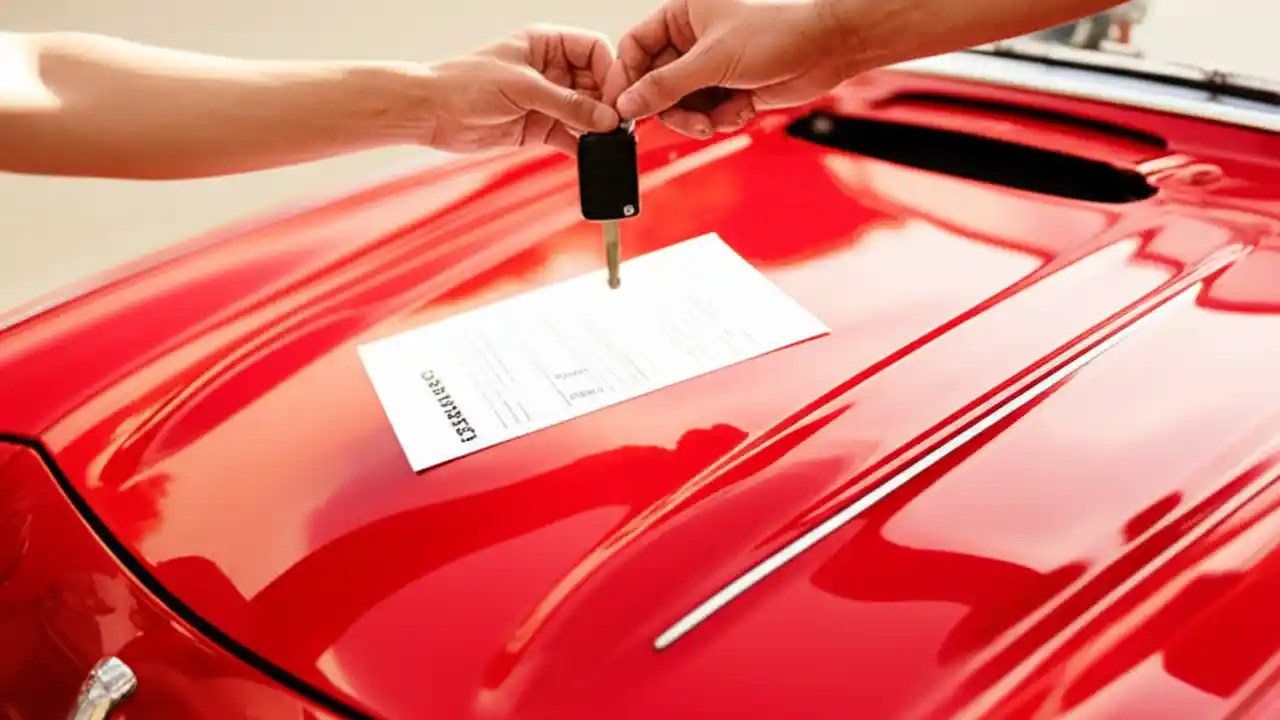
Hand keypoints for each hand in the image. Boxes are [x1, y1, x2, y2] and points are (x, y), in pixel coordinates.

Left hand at [422, 25, 619, 154]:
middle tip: (616, 125)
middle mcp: (550, 70)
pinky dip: (581, 147)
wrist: (431, 113)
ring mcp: (546, 100)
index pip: (594, 50)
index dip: (610, 72)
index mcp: (546, 44)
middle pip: (595, 84)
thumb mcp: (523, 88)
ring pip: (585, 113)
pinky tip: (590, 156)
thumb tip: (606, 117)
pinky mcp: (538, 127)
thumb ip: (567, 103)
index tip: (616, 98)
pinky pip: (570, 137)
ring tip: (606, 143)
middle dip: (607, 105)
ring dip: (596, 128)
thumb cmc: (465, 83)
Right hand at [601, 0, 855, 137]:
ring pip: (681, 104)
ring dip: (695, 119)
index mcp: (682, 15)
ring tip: (713, 123)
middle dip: (670, 107)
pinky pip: (707, 113)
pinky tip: (740, 110)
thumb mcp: (711, 60)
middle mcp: (694, 39)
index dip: (628, 77)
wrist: (826, 50)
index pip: (637, 46)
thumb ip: (665, 85)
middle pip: (657, 82)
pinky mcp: (730, 89)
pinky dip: (720, 118)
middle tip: (683, 122)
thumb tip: (628, 103)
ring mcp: (712, 66)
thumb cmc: (775, 33)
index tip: (624, 106)